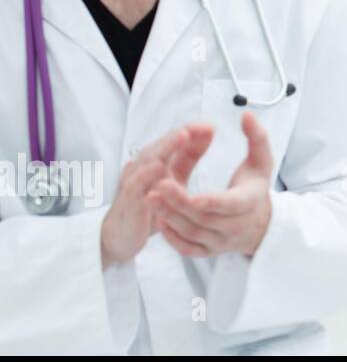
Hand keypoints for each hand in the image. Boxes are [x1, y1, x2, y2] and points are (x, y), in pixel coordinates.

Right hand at [101, 125, 214, 266]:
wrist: (121, 236)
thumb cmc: (149, 204)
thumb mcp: (173, 178)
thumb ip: (188, 156)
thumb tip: (208, 130)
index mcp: (154, 160)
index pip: (172, 140)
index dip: (191, 131)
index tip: (211, 125)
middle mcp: (142, 167)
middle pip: (161, 145)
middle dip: (181, 134)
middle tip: (200, 126)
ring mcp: (133, 183)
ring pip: (148, 160)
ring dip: (166, 146)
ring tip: (184, 135)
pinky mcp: (127, 202)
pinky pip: (134, 185)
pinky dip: (145, 174)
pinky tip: (158, 166)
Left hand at [147, 113, 274, 259]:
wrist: (261, 224)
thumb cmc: (256, 187)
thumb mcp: (262, 161)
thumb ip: (256, 137)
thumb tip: (246, 114)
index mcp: (249, 202)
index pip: (227, 204)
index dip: (207, 199)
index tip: (187, 188)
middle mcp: (236, 226)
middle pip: (203, 218)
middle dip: (178, 203)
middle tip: (157, 185)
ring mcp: (222, 242)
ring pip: (192, 233)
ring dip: (170, 216)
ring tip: (150, 197)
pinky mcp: (209, 252)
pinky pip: (188, 249)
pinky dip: (173, 237)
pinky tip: (159, 220)